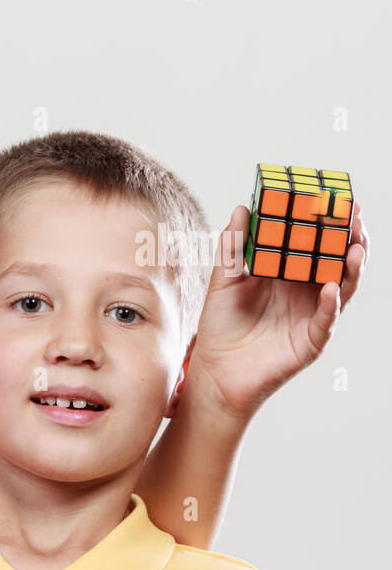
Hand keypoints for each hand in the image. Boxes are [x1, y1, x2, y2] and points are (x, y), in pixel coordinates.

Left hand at [182, 201, 368, 420]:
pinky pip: (326, 320)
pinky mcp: (310, 340)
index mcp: (288, 274)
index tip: (334, 199)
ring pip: (342, 287)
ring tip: (354, 247)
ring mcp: (312, 315)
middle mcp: (305, 292)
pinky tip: (330, 287)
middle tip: (354, 216)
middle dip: (349, 239)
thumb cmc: (220, 327)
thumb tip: (242, 208)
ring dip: (350, 267)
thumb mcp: (224, 281)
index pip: (315, 243)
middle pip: (337, 261)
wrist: (215, 371)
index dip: (327, 223)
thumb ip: (234, 247)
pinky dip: (330, 304)